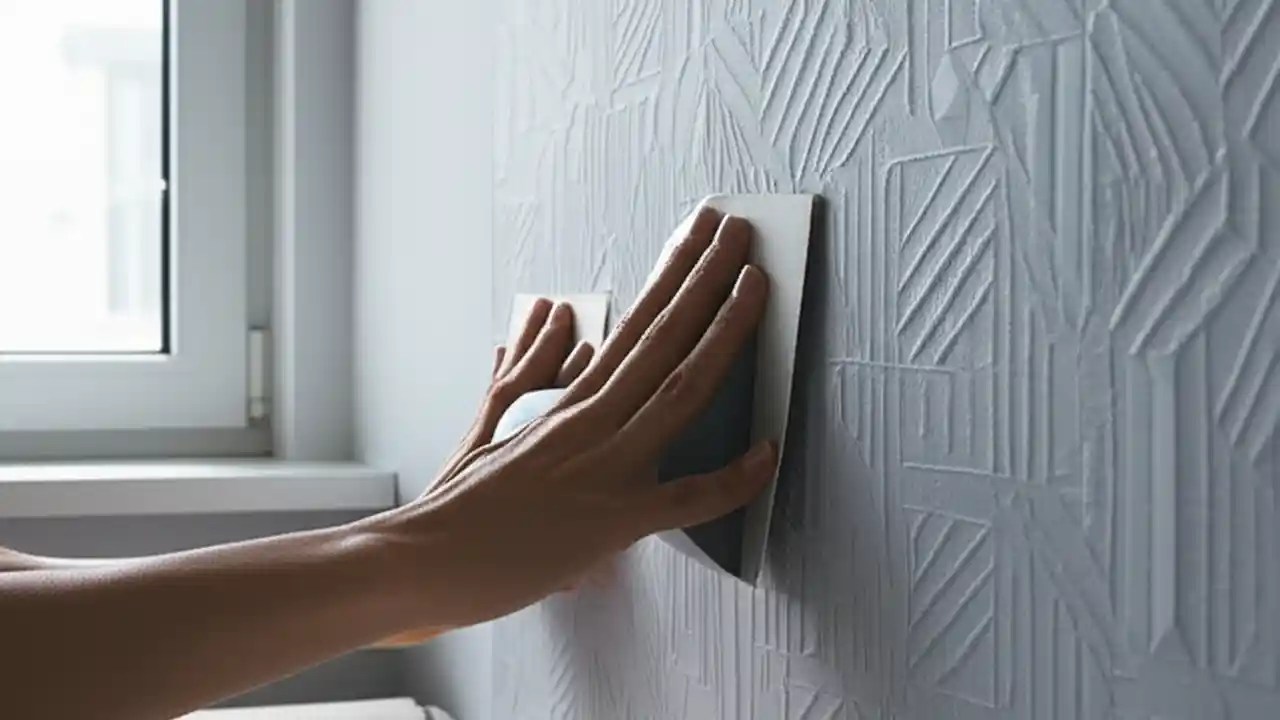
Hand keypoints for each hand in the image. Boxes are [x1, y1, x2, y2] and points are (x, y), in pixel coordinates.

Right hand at [377, 206, 773, 629]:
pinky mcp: (613, 522)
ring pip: (679, 387)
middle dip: (705, 275)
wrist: (423, 560)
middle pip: (661, 335)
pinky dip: (734, 478)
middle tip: (738, 229)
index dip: (672, 274)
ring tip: (756, 282)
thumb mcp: (493, 424)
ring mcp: (605, 467)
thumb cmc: (459, 504)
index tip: (700, 235)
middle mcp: (591, 420)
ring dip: (724, 331)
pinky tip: (770, 451)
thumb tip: (566, 322)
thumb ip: (534, 371)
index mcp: (568, 401)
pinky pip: (687, 499)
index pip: (635, 324)